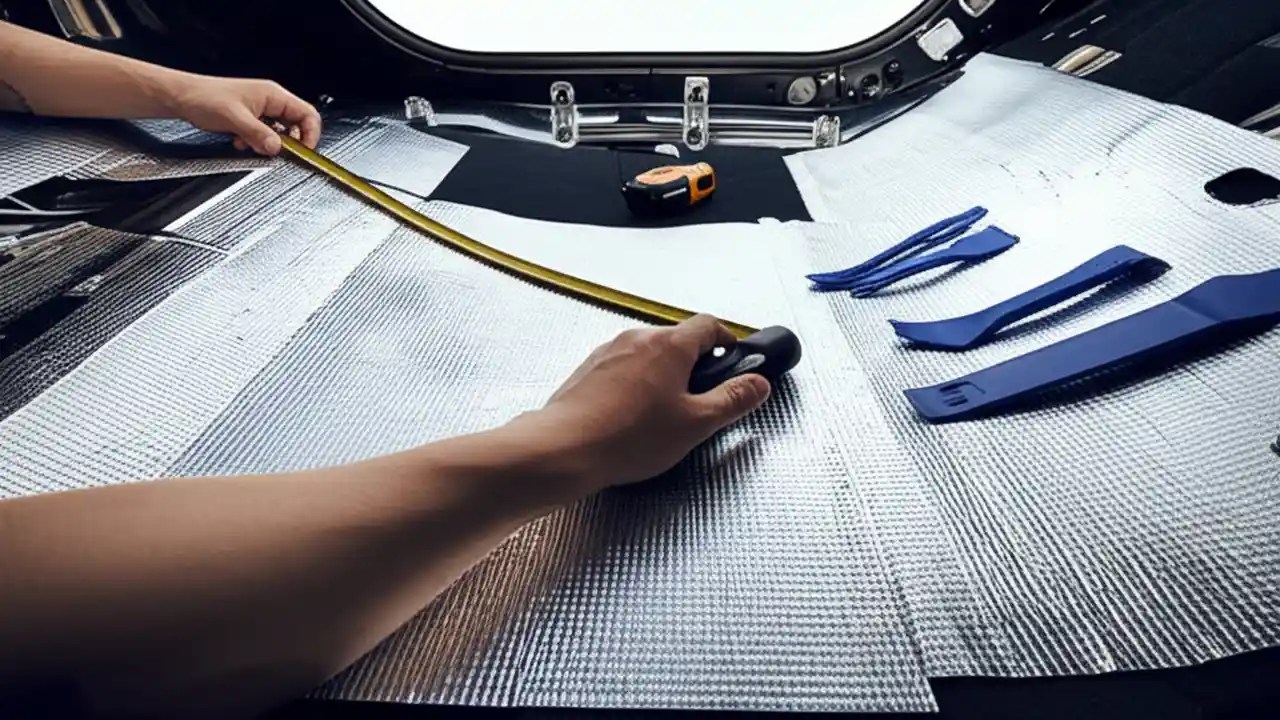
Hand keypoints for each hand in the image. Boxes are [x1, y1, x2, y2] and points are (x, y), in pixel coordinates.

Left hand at [164, 74, 321, 155]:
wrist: (181, 97)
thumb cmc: (204, 97)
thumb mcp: (235, 119)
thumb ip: (260, 135)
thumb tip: (278, 148)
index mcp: (273, 95)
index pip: (308, 114)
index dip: (310, 135)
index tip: (302, 151)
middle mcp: (270, 100)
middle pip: (295, 125)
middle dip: (286, 142)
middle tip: (275, 151)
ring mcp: (261, 108)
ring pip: (278, 131)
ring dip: (267, 143)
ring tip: (252, 144)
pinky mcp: (250, 117)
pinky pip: (264, 134)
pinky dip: (255, 142)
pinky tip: (241, 141)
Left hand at [509, 315, 771, 499]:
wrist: (564, 449)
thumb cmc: (630, 437)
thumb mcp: (696, 424)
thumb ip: (732, 400)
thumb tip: (759, 383)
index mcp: (669, 345)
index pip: (709, 325)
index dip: (727, 341)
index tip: (734, 359)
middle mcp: (637, 339)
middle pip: (677, 339)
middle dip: (695, 363)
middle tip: (703, 397)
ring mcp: (608, 352)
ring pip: (648, 355)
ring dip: (664, 375)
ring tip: (667, 413)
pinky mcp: (587, 371)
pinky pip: (623, 369)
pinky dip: (636, 385)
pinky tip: (633, 418)